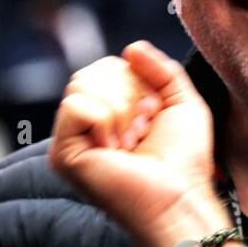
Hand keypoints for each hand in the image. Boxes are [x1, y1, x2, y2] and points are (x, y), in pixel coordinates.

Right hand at [48, 41, 223, 246]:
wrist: (180, 198)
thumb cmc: (184, 160)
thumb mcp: (181, 101)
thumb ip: (160, 69)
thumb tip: (130, 48)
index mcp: (109, 113)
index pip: (108, 67)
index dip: (137, 80)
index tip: (154, 114)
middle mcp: (86, 126)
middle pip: (92, 71)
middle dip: (129, 93)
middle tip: (143, 129)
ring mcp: (71, 141)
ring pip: (83, 84)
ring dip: (120, 109)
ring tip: (131, 141)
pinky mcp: (63, 155)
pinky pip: (77, 106)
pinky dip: (105, 121)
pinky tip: (115, 148)